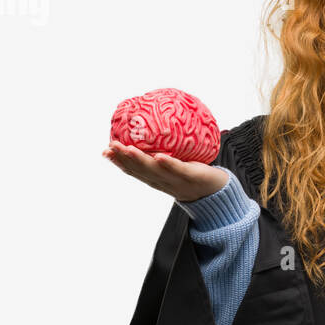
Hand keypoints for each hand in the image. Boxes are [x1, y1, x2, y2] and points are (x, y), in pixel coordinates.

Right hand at [102, 139, 229, 201]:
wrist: (219, 194)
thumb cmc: (197, 176)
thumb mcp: (178, 166)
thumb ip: (166, 152)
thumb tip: (157, 130)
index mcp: (157, 179)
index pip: (135, 171)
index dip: (119, 162)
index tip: (105, 152)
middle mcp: (163, 182)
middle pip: (140, 171)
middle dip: (123, 159)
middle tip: (110, 147)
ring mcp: (177, 181)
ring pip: (155, 171)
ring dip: (139, 160)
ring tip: (127, 149)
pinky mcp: (192, 177)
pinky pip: (178, 170)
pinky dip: (168, 164)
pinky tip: (159, 156)